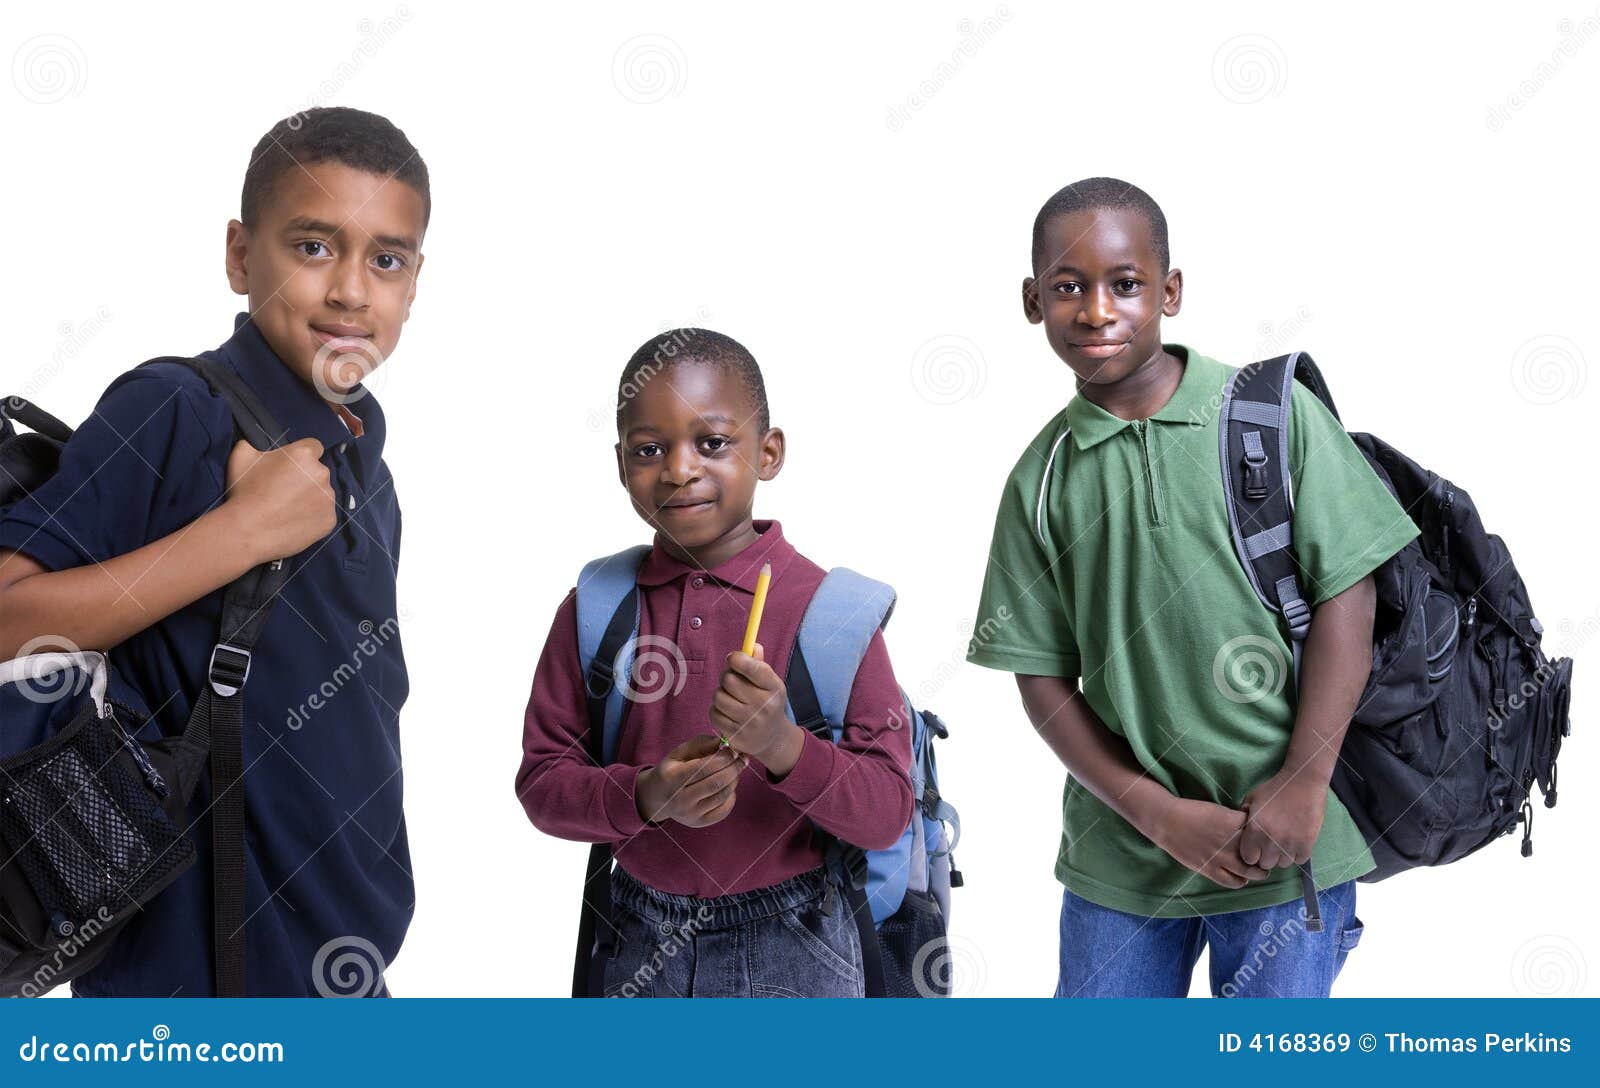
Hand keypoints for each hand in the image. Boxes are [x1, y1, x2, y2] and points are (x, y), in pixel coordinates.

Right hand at [223, 438, 335, 562]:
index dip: (301, 457)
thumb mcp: (241, 456)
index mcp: (304, 454)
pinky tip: (294, 521)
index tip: (290, 467)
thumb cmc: (244, 492)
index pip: (313, 447)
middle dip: (305, 478)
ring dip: (311, 498)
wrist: (248, 531)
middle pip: (318, 471)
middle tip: (284, 491)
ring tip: (287, 509)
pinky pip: (324, 514)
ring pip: (323, 493)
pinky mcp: (330, 520)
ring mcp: (328, 498)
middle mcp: (322, 473)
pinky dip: (313, 517)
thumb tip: (256, 442)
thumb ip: (253, 443)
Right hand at [635, 735, 745, 826]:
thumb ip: (702, 744)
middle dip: (734, 768)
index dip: (723, 758)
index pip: (704, 768)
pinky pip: (724, 810)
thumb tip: (726, 742)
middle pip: (716, 783)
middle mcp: (680, 800)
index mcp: (672, 778)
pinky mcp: (699, 823)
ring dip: (734, 780)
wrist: (657, 797)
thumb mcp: (680, 753)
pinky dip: (731, 795)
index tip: (734, 750)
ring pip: (723, 796)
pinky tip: (727, 786)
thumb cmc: (672, 769)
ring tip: (734, 771)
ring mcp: (690, 815)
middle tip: (742, 759)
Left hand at [711, 644, 803, 776]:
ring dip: (721, 694)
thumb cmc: (767, 703)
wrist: (772, 738)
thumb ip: (758, 664)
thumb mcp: (769, 683)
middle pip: (729, 680)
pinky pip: (714, 713)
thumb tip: (752, 644)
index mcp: (774, 688)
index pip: (753, 668)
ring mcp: (749, 722)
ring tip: (730, 698)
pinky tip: (727, 711)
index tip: (732, 658)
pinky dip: (716, 709)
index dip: (737, 659)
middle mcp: (763, 706)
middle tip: (731, 681)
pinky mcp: (735, 735)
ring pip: (719, 696)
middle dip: (727, 676)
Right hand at [1147, 796, 1270, 888]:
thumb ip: (1237, 822)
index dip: (1265, 835)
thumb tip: (1254, 831)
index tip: (1266, 838)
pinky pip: (1232, 882)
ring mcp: (1219, 857)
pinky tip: (1240, 877)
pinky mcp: (1209, 869)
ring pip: (1250, 872)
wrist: (1167, 821)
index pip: (1261, 832)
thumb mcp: (1219, 810)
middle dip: (1266, 856)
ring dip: (1258, 873)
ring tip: (1258, 871)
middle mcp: (1228, 840)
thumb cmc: (1192, 812)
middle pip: (1259, 854)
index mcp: (1232, 822)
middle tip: (1267, 857)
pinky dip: (1240, 881)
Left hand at [1240, 770, 1326, 870]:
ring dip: (1282, 856)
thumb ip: (1243, 815)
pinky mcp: (1307, 843)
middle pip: (1266, 864)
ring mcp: (1290, 843)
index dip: (1251, 854)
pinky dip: (1297, 854)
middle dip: (1266, 857)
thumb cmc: (1275, 788)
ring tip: (1283, 843)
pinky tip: (1295, 842)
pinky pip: (1299, 860)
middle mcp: (1271, 840)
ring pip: (1283, 864)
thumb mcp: (1252, 798)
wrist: (1302, 781)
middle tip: (1270, 846)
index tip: (1255, 848)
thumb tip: (1238, 829)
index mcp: (1255, 830)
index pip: (1248, 859)